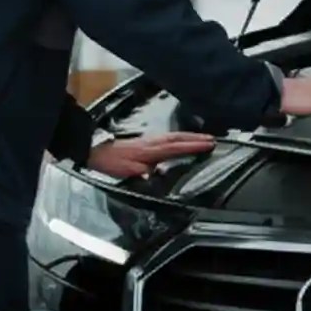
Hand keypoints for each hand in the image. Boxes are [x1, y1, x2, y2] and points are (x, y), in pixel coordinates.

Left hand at [86, 132, 215, 178]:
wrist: (97, 151)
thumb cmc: (112, 163)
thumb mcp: (126, 171)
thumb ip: (142, 172)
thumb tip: (154, 175)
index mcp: (150, 150)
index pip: (176, 147)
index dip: (192, 146)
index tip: (208, 144)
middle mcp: (153, 142)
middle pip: (178, 138)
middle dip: (196, 138)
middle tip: (213, 139)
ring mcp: (150, 140)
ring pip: (174, 135)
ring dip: (190, 136)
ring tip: (203, 138)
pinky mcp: (146, 140)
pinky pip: (168, 137)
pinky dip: (179, 137)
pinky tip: (182, 140)